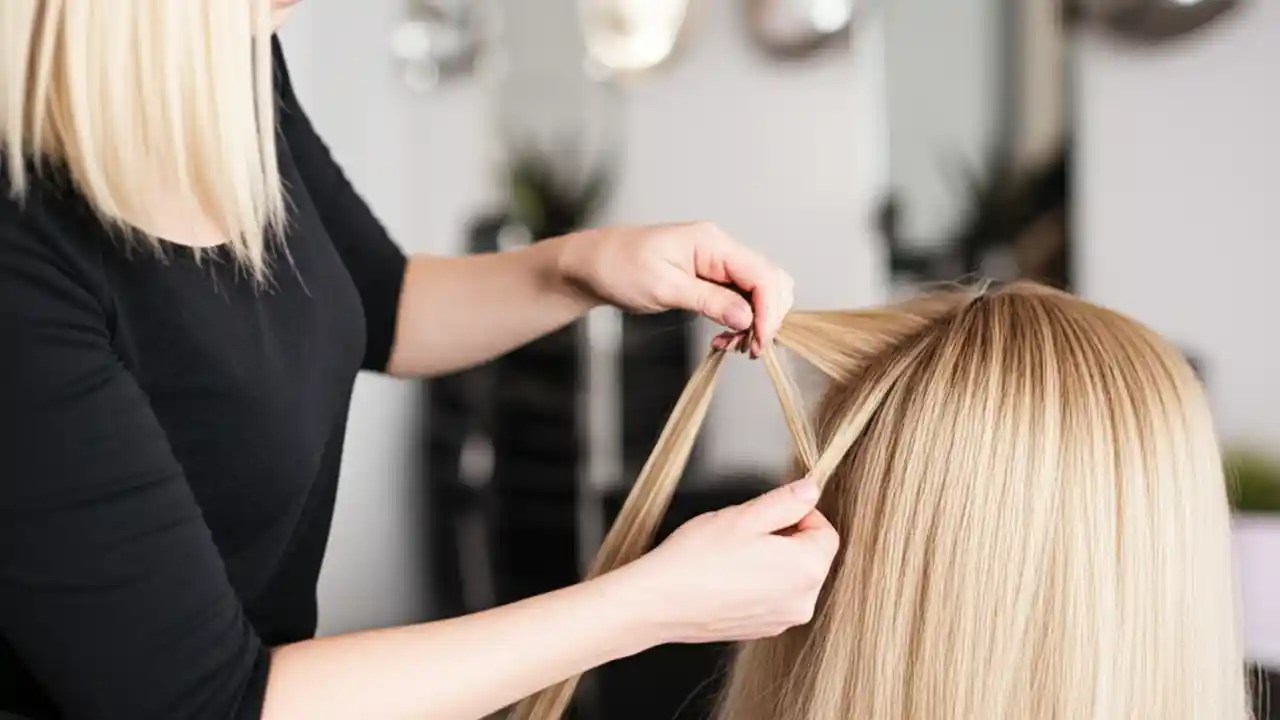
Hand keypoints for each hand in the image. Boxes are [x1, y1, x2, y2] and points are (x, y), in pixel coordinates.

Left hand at [555, 223, 795, 356]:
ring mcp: (717, 263)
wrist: (592, 265)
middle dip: (767, 317)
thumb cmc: (619, 268)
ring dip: (754, 321)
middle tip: (747, 348)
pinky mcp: (710, 278)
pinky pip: (740, 299)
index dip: (768, 311)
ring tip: (731, 345)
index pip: (762, 274)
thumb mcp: (663, 287)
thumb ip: (709, 301)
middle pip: (770, 281)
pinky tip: (724, 337)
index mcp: (712, 243)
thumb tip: (747, 317)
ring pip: (759, 292)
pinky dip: (740, 321)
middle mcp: (720, 249)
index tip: (758, 342)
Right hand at [619, 477, 838, 643]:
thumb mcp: (745, 515)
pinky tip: (727, 576)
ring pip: (790, 578)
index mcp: (807, 569)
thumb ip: (786, 501)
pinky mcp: (761, 631)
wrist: (659, 603)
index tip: (774, 510)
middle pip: (811, 557)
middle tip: (747, 530)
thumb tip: (811, 491)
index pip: (826, 533)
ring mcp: (781, 621)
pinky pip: (772, 598)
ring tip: (733, 554)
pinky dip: (758, 583)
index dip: (802, 514)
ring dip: (772, 560)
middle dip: (786, 538)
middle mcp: (802, 601)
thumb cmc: (697, 559)